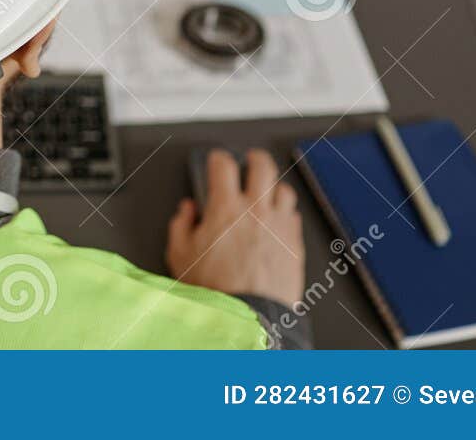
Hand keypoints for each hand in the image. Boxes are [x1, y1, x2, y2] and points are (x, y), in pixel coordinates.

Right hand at [165, 149, 303, 308]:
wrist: (249, 316)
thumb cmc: (217, 290)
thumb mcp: (181, 256)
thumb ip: (180, 226)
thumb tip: (187, 212)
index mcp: (225, 208)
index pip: (224, 164)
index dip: (219, 158)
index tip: (217, 162)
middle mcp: (256, 211)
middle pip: (262, 165)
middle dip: (255, 158)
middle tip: (250, 161)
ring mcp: (279, 225)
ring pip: (284, 189)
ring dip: (274, 187)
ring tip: (267, 192)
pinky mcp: (295, 243)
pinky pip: (294, 217)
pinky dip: (286, 213)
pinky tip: (278, 221)